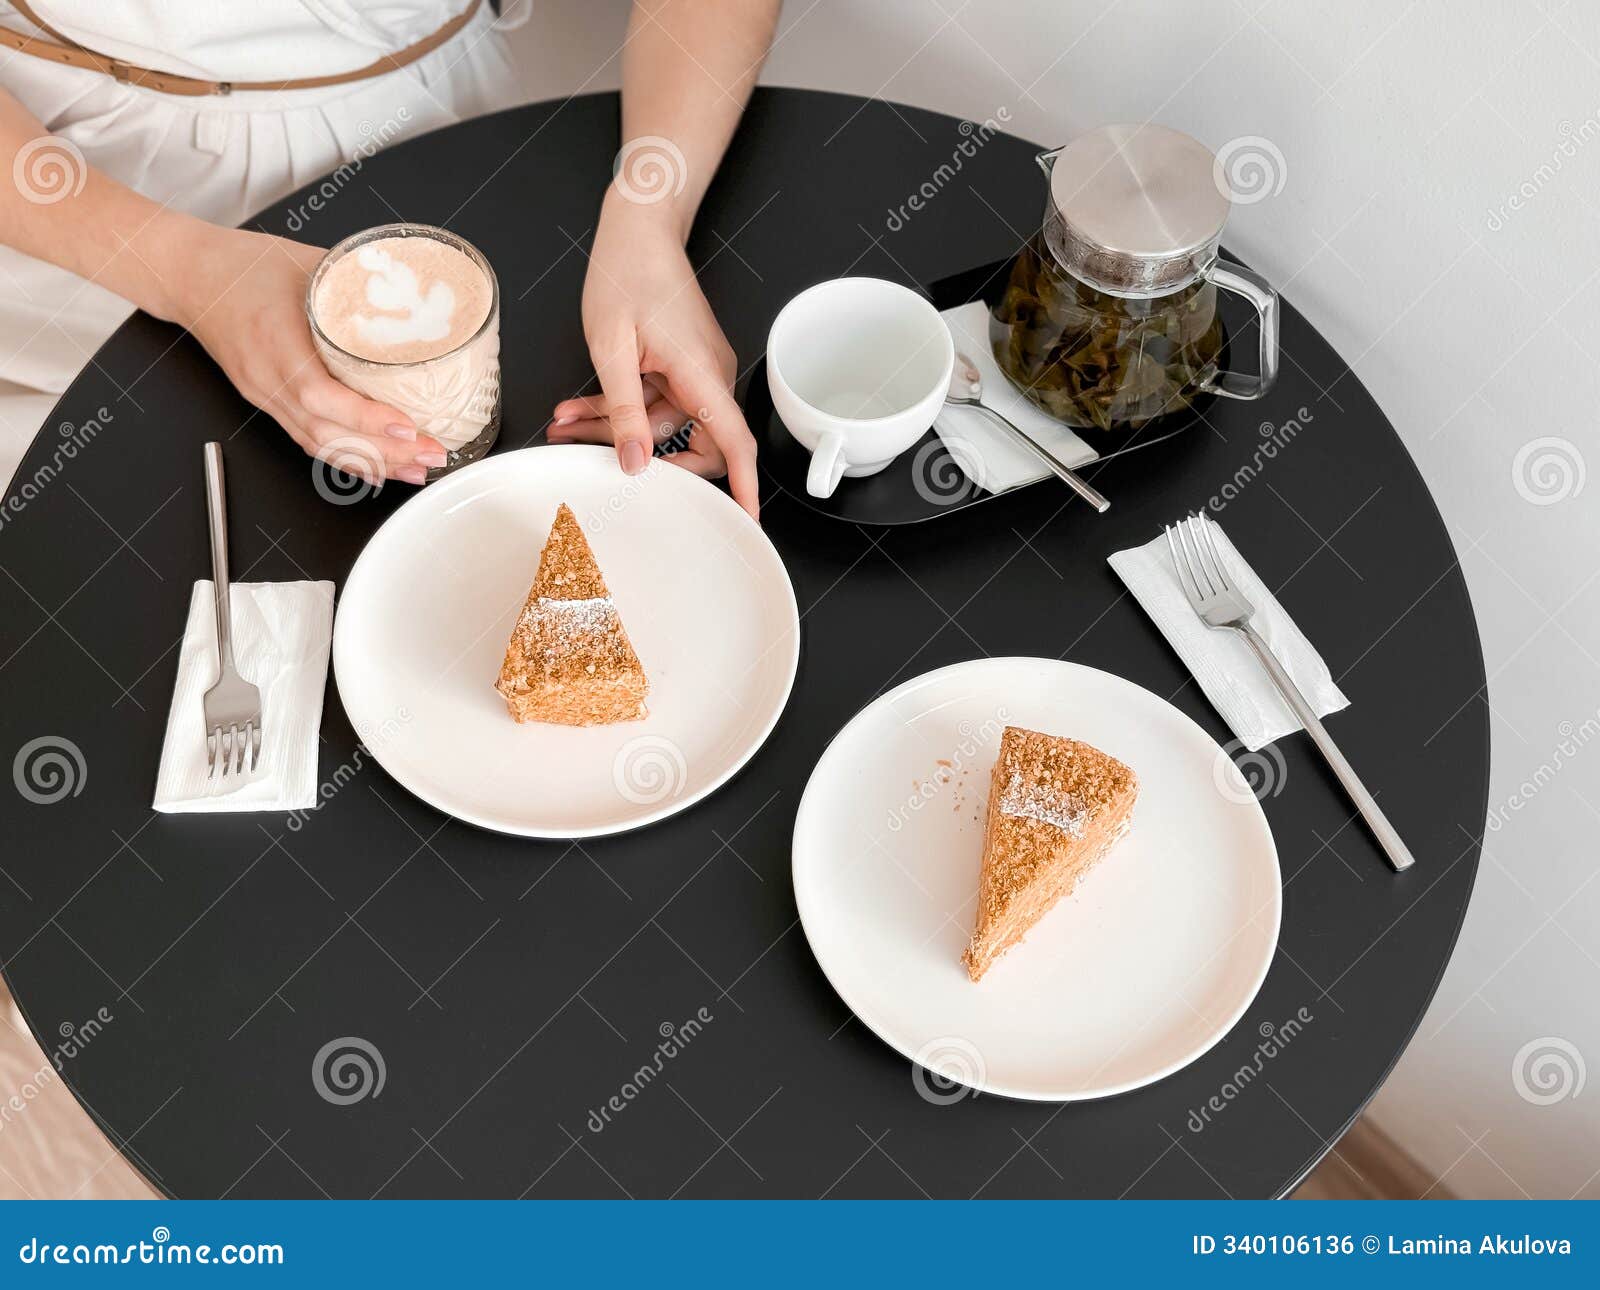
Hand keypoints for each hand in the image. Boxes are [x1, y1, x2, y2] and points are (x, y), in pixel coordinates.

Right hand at [176, 227, 445, 485]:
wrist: (191, 276)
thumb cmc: (245, 265)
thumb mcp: (309, 264)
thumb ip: (358, 286)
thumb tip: (413, 297)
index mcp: (275, 341)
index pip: (320, 395)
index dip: (365, 418)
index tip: (407, 427)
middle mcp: (267, 378)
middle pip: (327, 432)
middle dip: (385, 451)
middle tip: (433, 453)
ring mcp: (265, 395)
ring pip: (319, 444)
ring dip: (371, 463)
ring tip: (417, 469)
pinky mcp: (268, 401)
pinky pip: (307, 439)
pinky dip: (345, 458)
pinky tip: (378, 470)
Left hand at [549, 194, 758, 517]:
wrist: (638, 229)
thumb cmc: (627, 273)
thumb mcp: (611, 348)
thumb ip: (622, 409)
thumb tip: (634, 461)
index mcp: (702, 371)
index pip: (734, 441)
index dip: (744, 484)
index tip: (746, 519)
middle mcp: (709, 375)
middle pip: (693, 443)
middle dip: (641, 455)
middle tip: (590, 454)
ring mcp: (696, 371)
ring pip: (660, 423)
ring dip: (613, 426)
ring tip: (565, 422)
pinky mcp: (680, 365)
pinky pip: (653, 401)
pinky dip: (618, 406)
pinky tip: (579, 407)